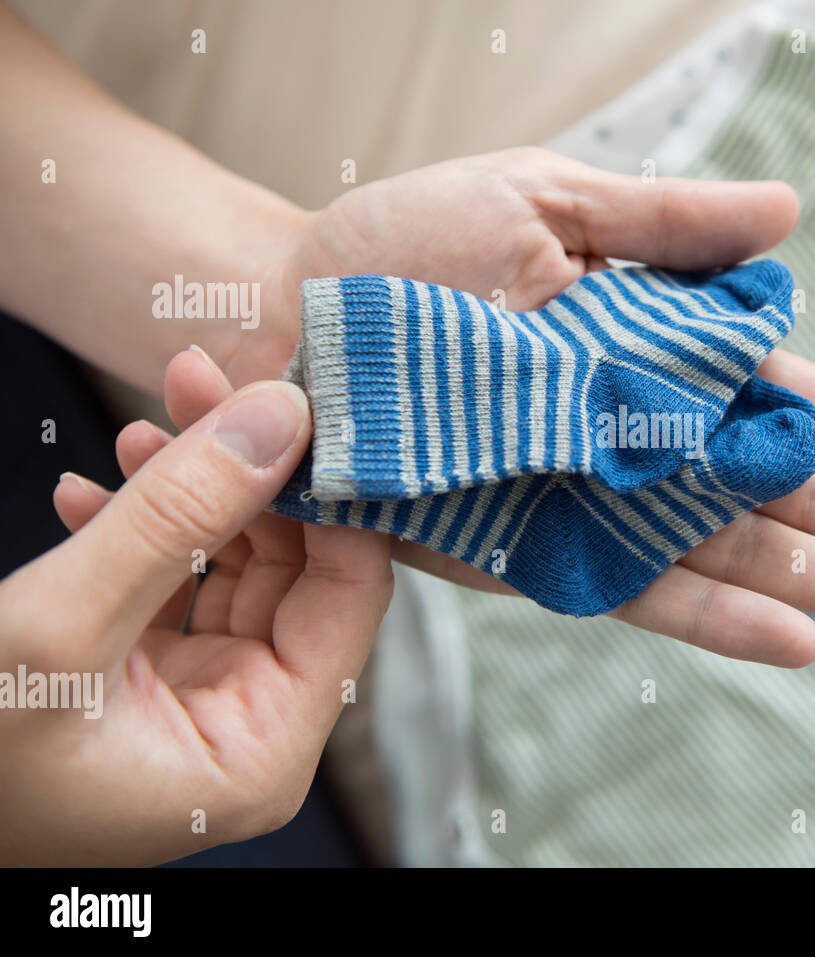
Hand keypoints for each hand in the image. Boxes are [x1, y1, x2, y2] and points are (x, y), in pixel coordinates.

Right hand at [0, 350, 392, 864]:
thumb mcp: (63, 626)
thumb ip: (178, 518)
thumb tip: (281, 415)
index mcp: (263, 751)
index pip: (350, 594)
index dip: (329, 492)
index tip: (295, 399)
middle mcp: (249, 729)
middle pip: (295, 569)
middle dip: (249, 471)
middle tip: (201, 382)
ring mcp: (199, 702)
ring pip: (236, 565)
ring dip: (192, 492)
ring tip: (140, 430)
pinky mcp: (146, 681)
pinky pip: (176, 584)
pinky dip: (142, 533)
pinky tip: (92, 492)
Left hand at [228, 148, 814, 665]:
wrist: (290, 322)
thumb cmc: (412, 253)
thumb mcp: (551, 203)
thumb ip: (673, 225)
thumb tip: (793, 220)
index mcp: (678, 358)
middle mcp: (664, 442)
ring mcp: (612, 503)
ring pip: (760, 558)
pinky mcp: (545, 554)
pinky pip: (649, 592)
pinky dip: (725, 617)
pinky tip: (806, 644)